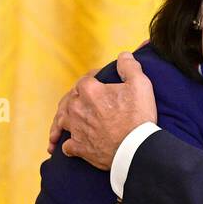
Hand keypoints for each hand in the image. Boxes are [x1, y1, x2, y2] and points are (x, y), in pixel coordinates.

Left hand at [48, 52, 156, 170]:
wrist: (135, 148)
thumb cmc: (138, 116)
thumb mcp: (140, 84)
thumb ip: (129, 66)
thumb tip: (123, 55)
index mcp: (88, 90)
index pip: (85, 79)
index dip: (92, 78)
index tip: (99, 81)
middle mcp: (77, 108)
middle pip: (70, 99)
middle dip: (75, 98)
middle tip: (81, 99)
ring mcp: (76, 129)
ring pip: (62, 121)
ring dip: (64, 120)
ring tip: (65, 122)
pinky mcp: (78, 148)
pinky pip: (66, 146)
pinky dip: (68, 145)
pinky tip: (69, 146)